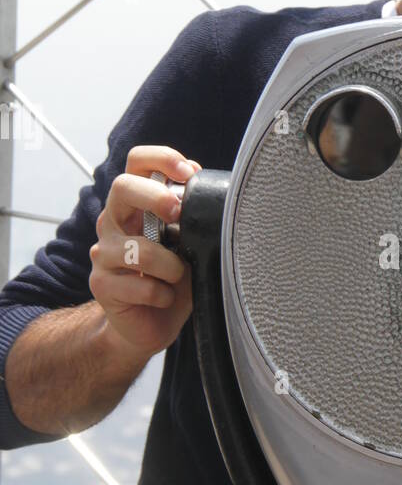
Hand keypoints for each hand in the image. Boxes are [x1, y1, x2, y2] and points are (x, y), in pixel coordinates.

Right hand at [89, 146, 201, 358]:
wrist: (149, 326)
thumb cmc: (173, 281)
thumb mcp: (189, 246)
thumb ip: (194, 221)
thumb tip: (216, 199)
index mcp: (135, 206)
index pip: (137, 162)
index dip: (162, 158)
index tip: (189, 173)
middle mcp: (113, 222)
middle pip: (122, 186)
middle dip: (156, 197)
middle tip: (179, 215)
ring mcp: (103, 253)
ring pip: (138, 249)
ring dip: (171, 266)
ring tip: (178, 278)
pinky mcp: (101, 284)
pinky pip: (142, 286)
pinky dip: (163, 295)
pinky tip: (164, 299)